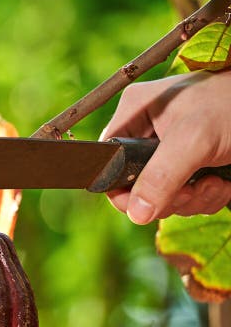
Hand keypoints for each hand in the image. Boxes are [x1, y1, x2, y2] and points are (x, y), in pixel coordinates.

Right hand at [101, 70, 230, 223]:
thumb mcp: (193, 141)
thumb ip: (160, 177)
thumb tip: (136, 214)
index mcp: (135, 112)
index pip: (107, 161)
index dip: (122, 187)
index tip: (148, 199)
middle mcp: (148, 132)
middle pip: (136, 185)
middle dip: (168, 196)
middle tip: (193, 189)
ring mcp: (171, 151)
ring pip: (163, 196)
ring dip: (192, 200)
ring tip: (215, 183)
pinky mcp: (193, 165)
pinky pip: (186, 196)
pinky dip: (206, 197)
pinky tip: (222, 183)